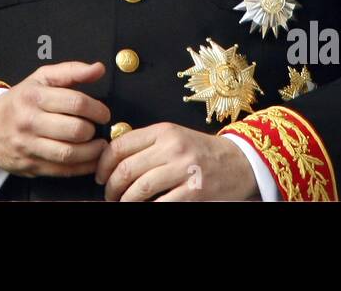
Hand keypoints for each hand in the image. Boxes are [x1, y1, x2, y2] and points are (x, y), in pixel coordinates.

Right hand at [0, 61, 110, 176]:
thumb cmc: (20, 101)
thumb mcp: (41, 78)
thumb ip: (71, 71)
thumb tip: (98, 68)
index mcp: (34, 96)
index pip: (75, 102)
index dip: (97, 109)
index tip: (103, 113)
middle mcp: (29, 121)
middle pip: (75, 130)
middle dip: (93, 130)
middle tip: (98, 128)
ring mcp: (28, 146)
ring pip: (69, 154)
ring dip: (92, 152)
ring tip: (99, 145)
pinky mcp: (30, 165)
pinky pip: (63, 170)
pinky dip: (83, 167)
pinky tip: (90, 159)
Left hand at [96, 122, 258, 200]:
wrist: (241, 163)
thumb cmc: (202, 152)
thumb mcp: (175, 137)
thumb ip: (147, 144)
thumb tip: (112, 159)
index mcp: (164, 131)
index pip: (120, 146)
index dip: (103, 164)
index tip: (100, 176)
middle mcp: (173, 147)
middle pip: (126, 169)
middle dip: (111, 187)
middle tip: (109, 195)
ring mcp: (184, 170)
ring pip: (139, 189)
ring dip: (125, 201)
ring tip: (123, 204)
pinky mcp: (195, 192)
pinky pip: (160, 204)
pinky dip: (146, 208)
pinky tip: (144, 208)